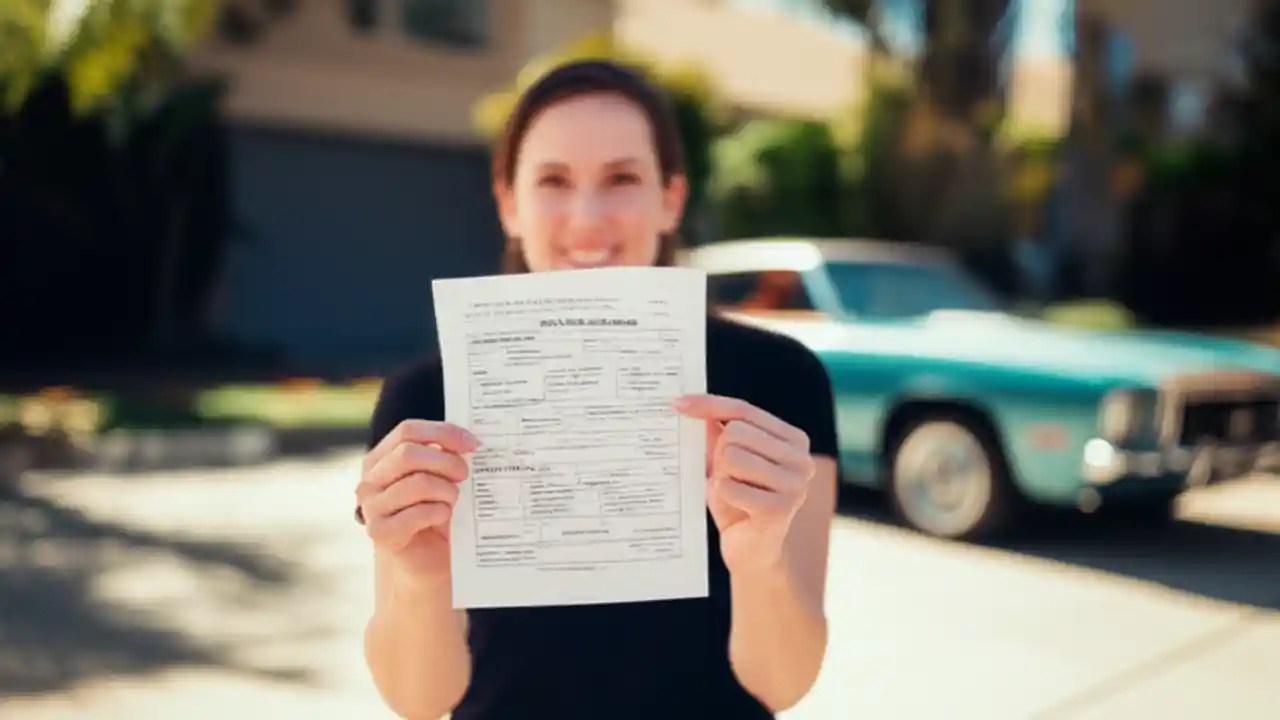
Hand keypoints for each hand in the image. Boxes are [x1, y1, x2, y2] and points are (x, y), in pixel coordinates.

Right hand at [355, 419, 479, 584]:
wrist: (430, 562)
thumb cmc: (435, 515)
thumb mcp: (440, 479)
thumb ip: (446, 455)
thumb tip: (471, 440)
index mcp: (380, 460)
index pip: (407, 431)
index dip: (443, 432)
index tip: (472, 443)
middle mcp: (369, 481)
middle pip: (408, 454)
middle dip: (446, 462)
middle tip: (465, 475)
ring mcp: (371, 508)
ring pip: (417, 483)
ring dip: (446, 491)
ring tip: (453, 500)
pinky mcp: (381, 534)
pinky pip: (417, 513)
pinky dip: (439, 511)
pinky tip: (444, 516)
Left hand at [673, 394, 815, 575]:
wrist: (752, 552)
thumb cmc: (739, 501)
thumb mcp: (726, 461)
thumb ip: (716, 432)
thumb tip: (691, 403)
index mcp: (794, 440)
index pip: (744, 410)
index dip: (710, 404)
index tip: (678, 403)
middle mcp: (802, 459)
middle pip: (735, 432)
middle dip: (719, 455)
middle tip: (728, 478)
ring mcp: (795, 484)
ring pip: (731, 456)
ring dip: (721, 476)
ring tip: (734, 493)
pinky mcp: (780, 509)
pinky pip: (728, 486)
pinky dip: (721, 496)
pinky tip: (736, 509)